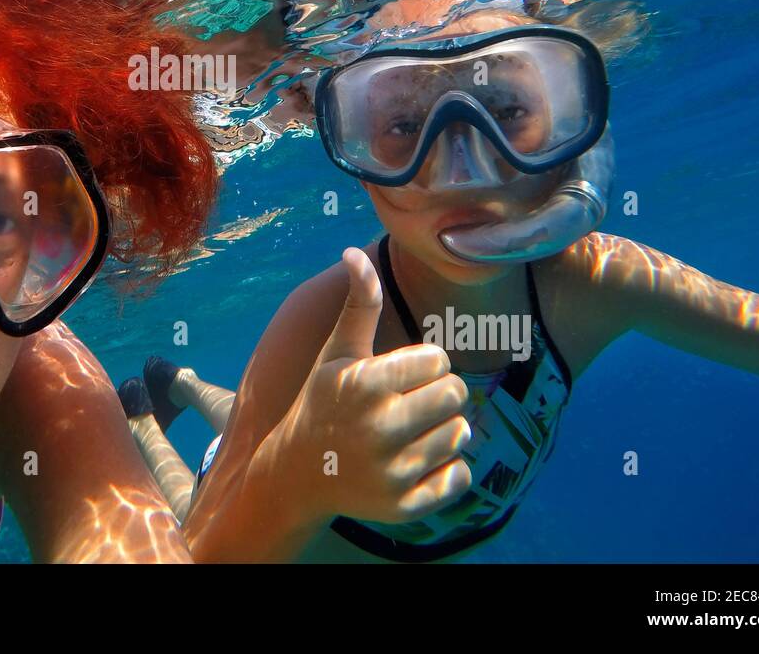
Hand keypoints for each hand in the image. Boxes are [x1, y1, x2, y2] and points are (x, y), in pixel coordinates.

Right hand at [272, 248, 471, 525]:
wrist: (296, 474)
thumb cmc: (322, 402)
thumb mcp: (336, 353)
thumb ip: (357, 305)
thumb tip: (354, 252)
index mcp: (367, 384)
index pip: (440, 360)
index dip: (424, 365)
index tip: (399, 376)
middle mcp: (381, 428)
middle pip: (457, 395)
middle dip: (438, 394)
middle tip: (409, 403)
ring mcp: (394, 471)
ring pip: (462, 434)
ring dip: (444, 430)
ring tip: (411, 432)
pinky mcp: (406, 505)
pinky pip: (461, 477)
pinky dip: (449, 469)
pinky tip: (418, 461)